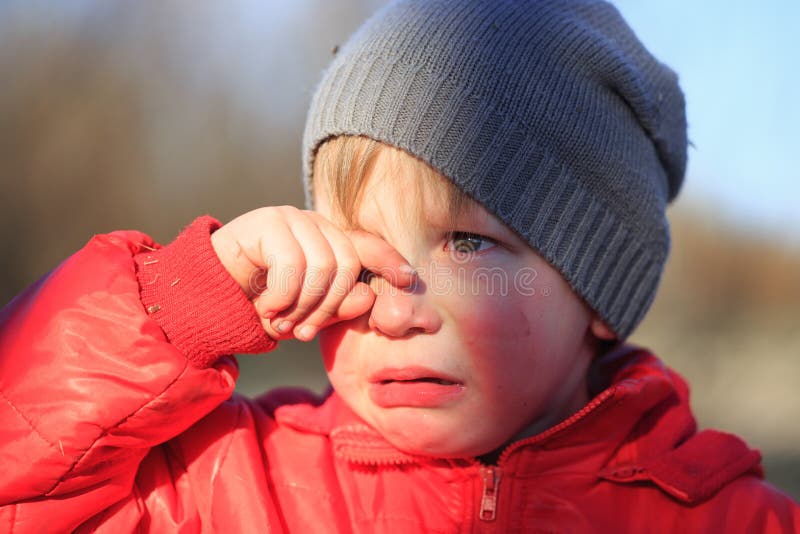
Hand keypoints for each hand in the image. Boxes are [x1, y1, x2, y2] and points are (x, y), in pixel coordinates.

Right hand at [210, 206, 416, 340]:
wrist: (206, 297)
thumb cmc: (259, 304)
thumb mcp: (303, 314)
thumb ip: (336, 307)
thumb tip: (366, 298)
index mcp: (328, 242)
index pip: (367, 245)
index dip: (390, 259)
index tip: (408, 279)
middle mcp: (314, 225)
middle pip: (346, 265)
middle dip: (326, 307)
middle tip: (300, 331)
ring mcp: (290, 218)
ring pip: (322, 266)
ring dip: (301, 305)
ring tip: (280, 321)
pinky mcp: (267, 221)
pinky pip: (292, 265)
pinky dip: (282, 297)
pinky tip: (266, 308)